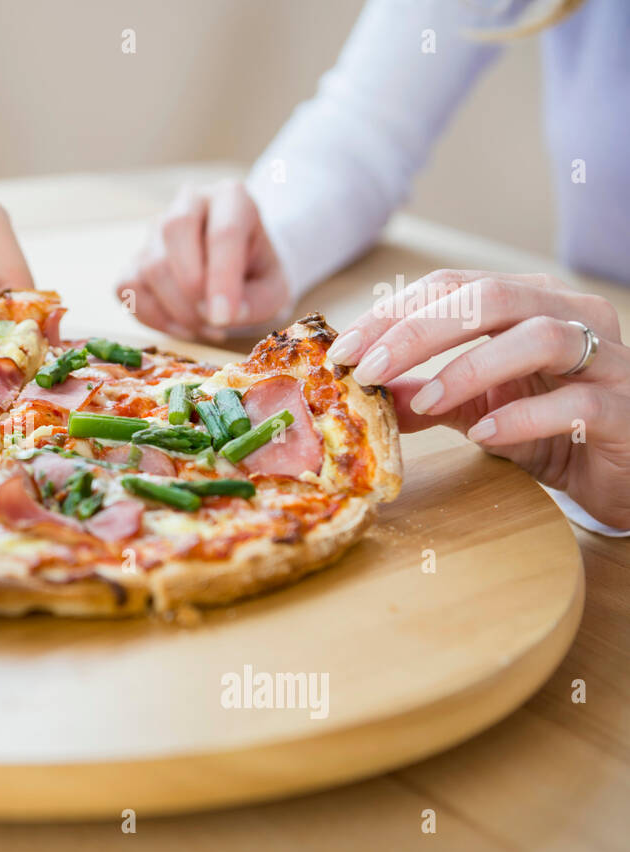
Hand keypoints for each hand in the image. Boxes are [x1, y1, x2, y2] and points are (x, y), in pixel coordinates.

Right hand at [116, 179, 289, 342]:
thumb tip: (218, 315)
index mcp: (232, 198)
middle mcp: (189, 203)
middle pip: (175, 230)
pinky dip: (153, 317)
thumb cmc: (258, 275)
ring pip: (150, 265)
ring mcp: (155, 229)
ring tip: (208, 327)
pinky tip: (183, 327)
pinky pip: (128, 288)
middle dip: (191, 287)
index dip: (222, 278)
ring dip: (177, 310)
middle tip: (213, 321)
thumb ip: (256, 301)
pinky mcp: (135, 258)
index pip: (223, 231)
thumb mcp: (274, 289)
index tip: (224, 318)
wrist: (239, 270)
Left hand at [329, 270, 629, 528]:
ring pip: (539, 337)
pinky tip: (484, 434)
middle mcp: (569, 314)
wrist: (622, 471)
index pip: (452, 287)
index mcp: (527, 302)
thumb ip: (423, 394)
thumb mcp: (476, 407)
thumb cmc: (551, 427)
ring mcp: (604, 357)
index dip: (392, 314)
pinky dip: (523, 415)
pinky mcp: (623, 407)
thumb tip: (363, 391)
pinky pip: (576, 401)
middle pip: (490, 299)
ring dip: (470, 368)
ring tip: (425, 401)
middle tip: (366, 368)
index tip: (342, 350)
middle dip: (418, 332)